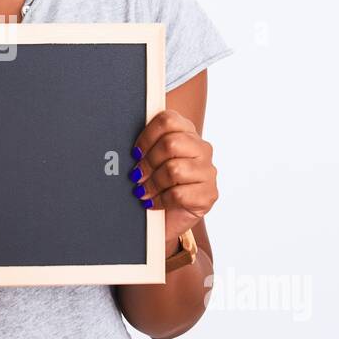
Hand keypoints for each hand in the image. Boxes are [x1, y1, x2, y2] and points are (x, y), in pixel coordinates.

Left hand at [129, 109, 218, 249]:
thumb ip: (145, 147)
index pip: (168, 120)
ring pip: (174, 169)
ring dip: (152, 183)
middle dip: (148, 162)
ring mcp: (208, 172)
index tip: (135, 152)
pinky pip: (179, 194)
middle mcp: (202, 149)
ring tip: (143, 191)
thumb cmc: (158, 184)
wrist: (169, 218)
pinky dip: (160, 200)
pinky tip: (153, 203)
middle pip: (171, 143)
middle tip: (136, 175)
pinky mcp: (209, 195)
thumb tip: (129, 148)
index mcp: (187, 132)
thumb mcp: (151, 160)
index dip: (146, 136)